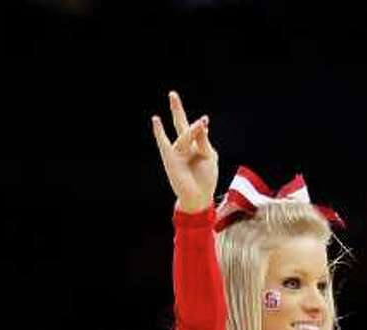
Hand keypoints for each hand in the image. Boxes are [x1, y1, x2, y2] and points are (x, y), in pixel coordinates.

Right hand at [152, 90, 217, 214]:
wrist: (199, 197)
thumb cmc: (206, 178)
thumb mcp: (210, 157)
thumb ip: (204, 141)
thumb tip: (200, 125)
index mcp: (196, 145)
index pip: (198, 130)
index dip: (200, 126)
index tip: (204, 121)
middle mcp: (185, 146)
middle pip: (180, 124)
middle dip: (177, 110)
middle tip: (172, 94)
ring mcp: (177, 152)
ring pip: (185, 136)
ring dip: (193, 130)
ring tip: (202, 123)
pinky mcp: (170, 159)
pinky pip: (163, 143)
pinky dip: (160, 132)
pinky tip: (156, 120)